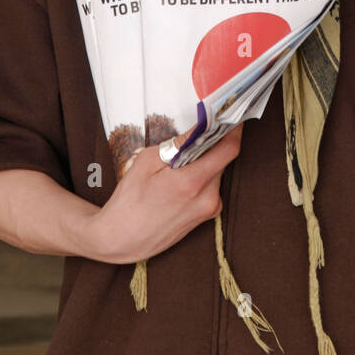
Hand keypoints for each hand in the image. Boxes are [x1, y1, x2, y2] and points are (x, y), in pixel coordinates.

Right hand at [84, 124, 243, 264]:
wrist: (121, 239)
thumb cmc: (129, 201)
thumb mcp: (147, 162)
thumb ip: (178, 144)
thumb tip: (200, 128)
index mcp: (192, 182)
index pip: (228, 149)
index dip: (233, 128)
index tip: (231, 115)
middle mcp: (207, 198)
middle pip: (223, 159)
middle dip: (213, 144)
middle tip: (198, 133)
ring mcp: (208, 210)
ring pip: (216, 173)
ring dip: (205, 162)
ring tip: (179, 162)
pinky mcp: (205, 218)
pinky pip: (210, 188)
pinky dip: (201, 177)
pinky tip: (180, 179)